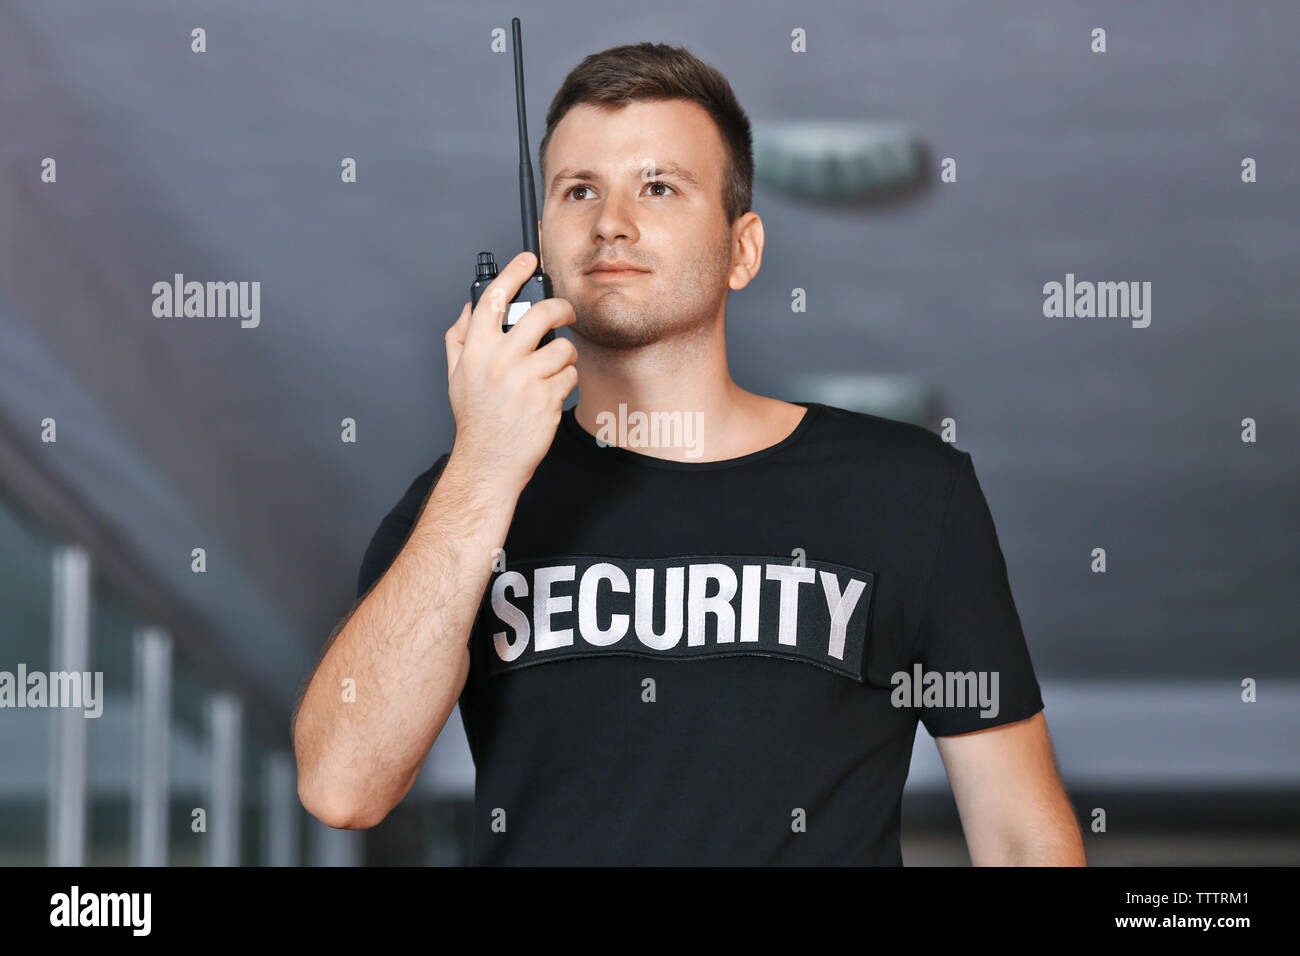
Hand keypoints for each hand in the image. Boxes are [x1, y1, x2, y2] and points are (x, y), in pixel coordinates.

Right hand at [444, 252, 577, 491]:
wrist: (490, 460)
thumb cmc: (477, 418)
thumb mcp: (457, 375)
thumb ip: (461, 338)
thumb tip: (471, 307)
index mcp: (476, 350)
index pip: (494, 298)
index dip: (514, 272)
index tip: (528, 259)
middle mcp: (500, 360)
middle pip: (542, 313)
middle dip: (561, 308)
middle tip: (566, 312)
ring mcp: (525, 379)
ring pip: (563, 347)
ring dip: (563, 357)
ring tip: (550, 371)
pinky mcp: (548, 398)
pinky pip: (571, 374)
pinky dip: (566, 381)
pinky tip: (550, 393)